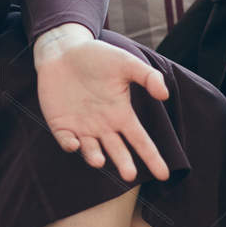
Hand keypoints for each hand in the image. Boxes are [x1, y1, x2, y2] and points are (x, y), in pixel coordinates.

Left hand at [33, 29, 171, 182]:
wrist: (63, 50)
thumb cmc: (97, 57)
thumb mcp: (126, 63)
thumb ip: (147, 76)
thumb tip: (164, 95)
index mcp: (121, 114)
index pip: (140, 140)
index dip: (152, 157)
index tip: (164, 174)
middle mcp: (103, 126)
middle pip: (117, 151)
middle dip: (124, 164)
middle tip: (129, 176)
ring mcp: (81, 127)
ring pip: (91, 150)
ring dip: (94, 157)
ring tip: (99, 161)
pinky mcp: (60, 124)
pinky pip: (66, 140)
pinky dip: (69, 144)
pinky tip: (74, 143)